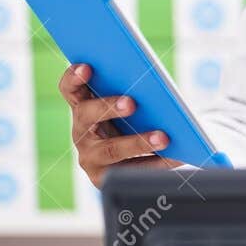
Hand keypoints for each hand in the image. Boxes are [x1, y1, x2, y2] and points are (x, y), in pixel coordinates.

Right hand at [59, 64, 179, 187]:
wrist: (132, 163)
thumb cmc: (133, 124)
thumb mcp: (127, 108)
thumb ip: (132, 94)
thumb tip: (157, 88)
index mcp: (82, 106)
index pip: (69, 89)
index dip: (74, 77)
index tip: (87, 66)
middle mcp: (80, 131)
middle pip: (86, 115)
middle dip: (108, 107)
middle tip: (132, 102)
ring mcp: (89, 157)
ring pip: (111, 149)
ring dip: (138, 142)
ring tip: (165, 137)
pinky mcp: (103, 179)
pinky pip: (131, 170)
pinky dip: (156, 163)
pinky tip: (176, 156)